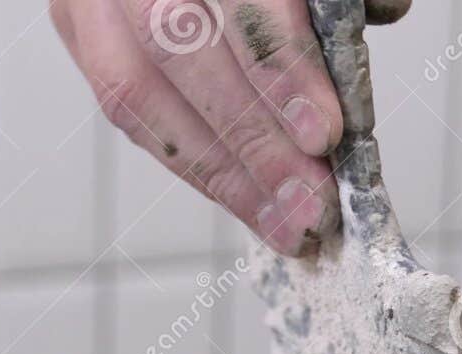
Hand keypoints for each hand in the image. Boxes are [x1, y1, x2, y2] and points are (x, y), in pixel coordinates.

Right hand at [52, 0, 410, 255]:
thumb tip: (383, 9)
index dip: (279, 68)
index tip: (323, 134)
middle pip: (178, 49)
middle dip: (251, 140)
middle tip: (311, 204)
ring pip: (135, 90)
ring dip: (217, 172)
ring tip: (283, 225)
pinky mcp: (77, 24)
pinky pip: (125, 107)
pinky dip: (189, 159)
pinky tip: (242, 198)